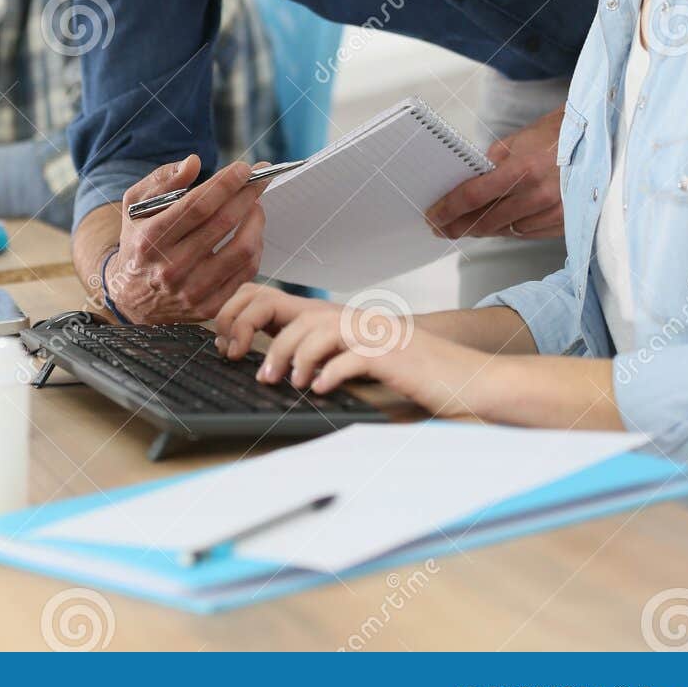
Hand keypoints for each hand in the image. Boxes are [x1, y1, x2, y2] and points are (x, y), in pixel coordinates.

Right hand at [107, 156, 265, 323]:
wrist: (129, 298)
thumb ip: (162, 180)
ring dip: (256, 220)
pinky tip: (251, 231)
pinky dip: (255, 246)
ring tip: (255, 204)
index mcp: (150, 240)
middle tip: (260, 178)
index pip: (198, 206)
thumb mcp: (135, 207)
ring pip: (242, 250)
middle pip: (223, 223)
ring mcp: (191, 291)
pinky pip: (246, 273)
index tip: (244, 168)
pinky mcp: (208, 308)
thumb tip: (194, 162)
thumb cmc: (137, 242)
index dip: (226, 183)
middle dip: (248, 195)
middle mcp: (171, 268)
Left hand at [215, 281, 499, 414]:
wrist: (462, 376)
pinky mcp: (391, 355)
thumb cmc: (407, 372)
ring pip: (314, 332)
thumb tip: (268, 363)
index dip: (241, 313)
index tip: (225, 344)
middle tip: (243, 362)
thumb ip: (319, 352)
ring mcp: (371, 333)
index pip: (272, 296)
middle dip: (254, 330)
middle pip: (285, 308)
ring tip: (284, 382)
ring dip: (291, 358)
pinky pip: (351, 359)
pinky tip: (323, 390)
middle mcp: (349, 317)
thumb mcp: (354, 356)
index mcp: (334, 316)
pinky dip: (331, 375)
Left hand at [426, 106, 565, 239]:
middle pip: (488, 221)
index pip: (475, 196)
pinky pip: (527, 233)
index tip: (433, 216)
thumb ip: (491, 165)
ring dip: (483, 230)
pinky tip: (497, 225)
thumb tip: (467, 185)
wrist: (599, 140)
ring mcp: (554, 213)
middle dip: (459, 226)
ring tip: (465, 226)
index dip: (449, 209)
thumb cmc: (557, 135)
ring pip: (507, 231)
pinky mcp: (565, 223)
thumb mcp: (518, 141)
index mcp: (523, 169)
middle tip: (442, 227)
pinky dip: (509, 229)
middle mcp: (539, 196)